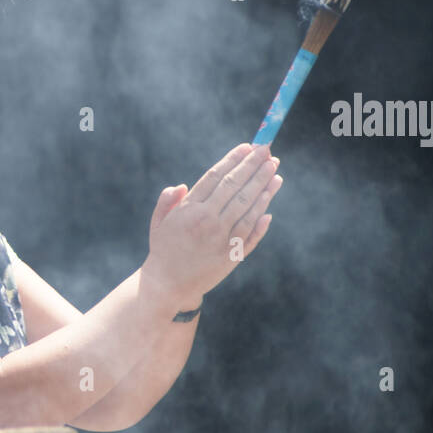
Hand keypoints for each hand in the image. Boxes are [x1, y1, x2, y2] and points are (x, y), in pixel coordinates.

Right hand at [143, 143, 281, 302]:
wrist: (167, 285)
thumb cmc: (163, 250)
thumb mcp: (158, 222)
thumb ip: (167, 201)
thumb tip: (183, 185)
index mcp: (188, 209)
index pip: (216, 176)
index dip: (233, 160)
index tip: (247, 147)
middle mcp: (207, 221)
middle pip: (235, 186)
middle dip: (253, 166)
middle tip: (267, 150)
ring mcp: (222, 238)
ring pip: (247, 206)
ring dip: (263, 186)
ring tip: (274, 169)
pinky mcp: (232, 254)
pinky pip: (251, 231)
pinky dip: (261, 215)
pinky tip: (269, 198)